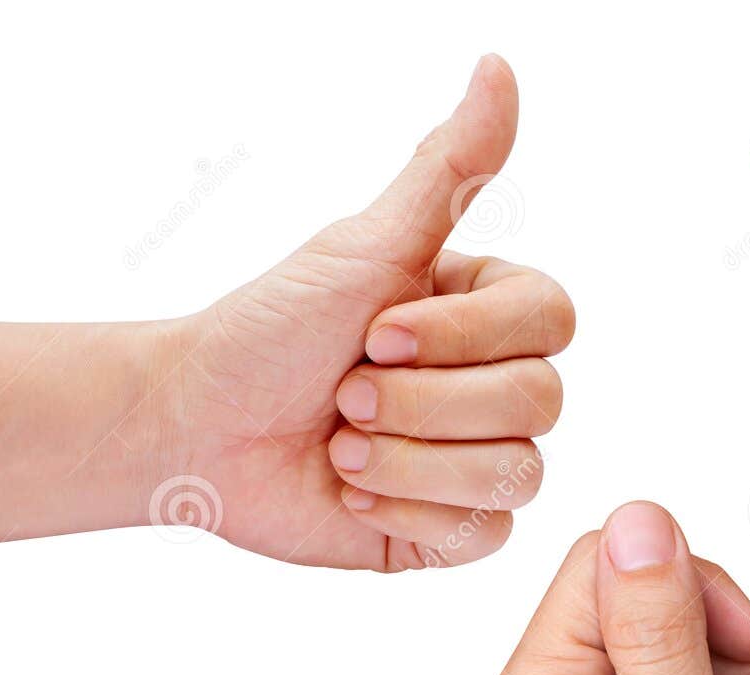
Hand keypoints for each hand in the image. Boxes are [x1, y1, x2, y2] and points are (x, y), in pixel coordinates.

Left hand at [159, 54, 572, 569]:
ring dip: (408, 459)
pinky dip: (407, 511)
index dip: (465, 338)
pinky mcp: (453, 531)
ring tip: (341, 445)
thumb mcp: (365, 245)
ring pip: (515, 472)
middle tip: (345, 393)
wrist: (198, 430)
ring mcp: (478, 462)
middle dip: (422, 403)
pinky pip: (485, 533)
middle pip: (538, 402)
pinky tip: (354, 490)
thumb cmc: (270, 332)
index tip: (377, 331)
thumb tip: (499, 66)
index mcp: (486, 316)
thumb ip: (448, 170)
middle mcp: (494, 388)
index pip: (551, 324)